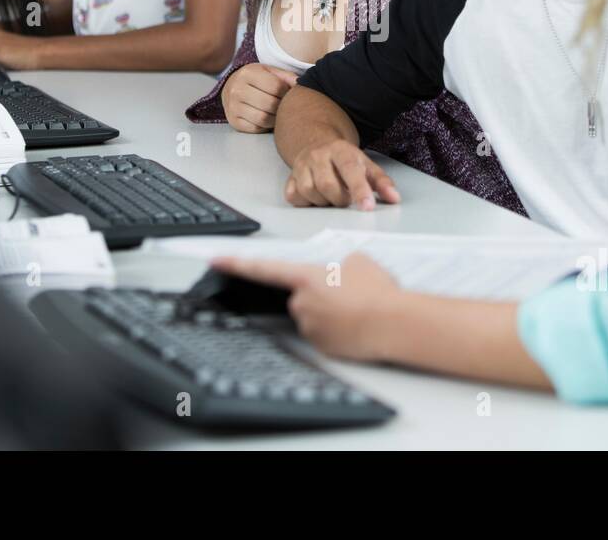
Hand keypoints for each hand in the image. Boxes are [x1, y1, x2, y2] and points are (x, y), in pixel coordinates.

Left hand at [210, 252, 402, 361]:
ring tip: (357, 310)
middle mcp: (300, 303)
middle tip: (348, 294)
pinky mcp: (320, 347)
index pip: (263, 268)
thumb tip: (339, 272)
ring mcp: (309, 327)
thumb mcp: (359, 261)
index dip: (236, 263)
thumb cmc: (376, 290)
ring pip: (312, 316)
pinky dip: (336, 330)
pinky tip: (355, 325)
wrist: (392, 323)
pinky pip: (323, 334)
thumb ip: (339, 263)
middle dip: (318, 295)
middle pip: (300, 296)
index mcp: (306, 277)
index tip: (214, 260)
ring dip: (329, 313)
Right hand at [222, 63, 298, 132]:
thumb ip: (286, 77)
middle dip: (282, 106)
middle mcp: (237, 89)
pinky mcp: (233, 121)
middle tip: (285, 105)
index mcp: (247, 73)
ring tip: (278, 112)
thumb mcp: (269, 72)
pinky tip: (268, 118)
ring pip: (263, 118)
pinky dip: (266, 125)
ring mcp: (233, 106)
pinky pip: (256, 128)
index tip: (288, 93)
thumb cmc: (256, 79)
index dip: (287, 92)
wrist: (231, 87)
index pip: (276, 86)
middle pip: (270, 104)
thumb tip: (300, 85)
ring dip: (276, 118)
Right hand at [285, 139, 399, 209]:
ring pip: (309, 192)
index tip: (367, 207)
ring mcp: (301, 166)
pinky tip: (315, 196)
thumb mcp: (365, 165)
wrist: (315, 141)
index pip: (350, 170)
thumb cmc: (344, 159)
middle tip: (346, 198)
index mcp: (340, 150)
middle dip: (340, 199)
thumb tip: (394, 198)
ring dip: (324, 202)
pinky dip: (306, 202)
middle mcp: (318, 155)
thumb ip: (381, 182)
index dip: (359, 189)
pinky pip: (295, 197)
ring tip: (331, 196)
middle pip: (327, 185)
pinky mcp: (290, 177)